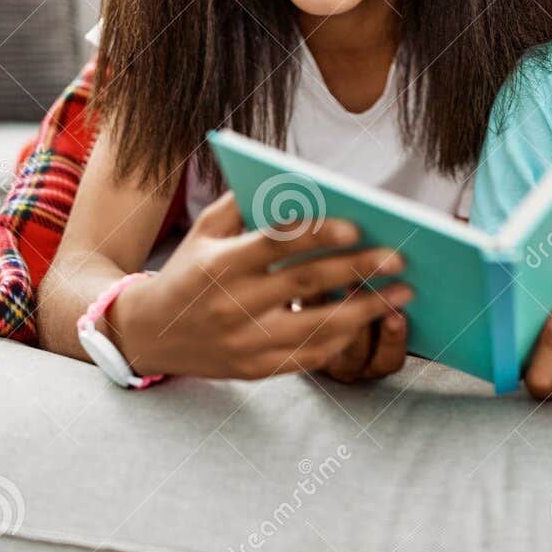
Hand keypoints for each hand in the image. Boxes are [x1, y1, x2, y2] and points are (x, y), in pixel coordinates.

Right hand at [111, 191, 411, 379]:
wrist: (149, 333)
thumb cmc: (187, 270)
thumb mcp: (205, 230)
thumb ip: (246, 202)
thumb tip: (299, 182)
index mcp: (222, 264)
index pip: (277, 245)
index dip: (318, 234)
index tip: (358, 228)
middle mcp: (234, 304)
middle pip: (307, 284)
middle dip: (358, 270)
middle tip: (399, 260)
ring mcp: (245, 341)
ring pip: (317, 326)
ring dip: (365, 310)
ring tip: (402, 294)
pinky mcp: (256, 369)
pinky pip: (309, 356)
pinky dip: (343, 339)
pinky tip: (369, 320)